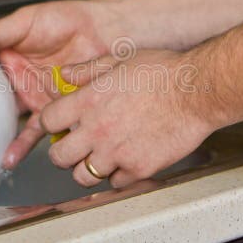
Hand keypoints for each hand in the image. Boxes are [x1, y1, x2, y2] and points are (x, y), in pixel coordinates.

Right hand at [0, 0, 121, 167]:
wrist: (102, 32)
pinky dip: (25, 145)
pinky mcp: (53, 110)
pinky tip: (13, 157)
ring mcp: (34, 97)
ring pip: (12, 122)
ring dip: (0, 139)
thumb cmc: (64, 19)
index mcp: (5, 59)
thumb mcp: (24, 22)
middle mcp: (17, 81)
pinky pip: (38, 130)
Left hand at [40, 50, 214, 187]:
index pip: (47, 121)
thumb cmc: (162, 72)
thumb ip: (88, 70)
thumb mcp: (119, 60)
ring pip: (83, 176)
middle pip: (58, 157)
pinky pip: (115, 183)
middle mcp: (96, 130)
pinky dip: (118, 175)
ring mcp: (116, 152)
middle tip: (74, 148)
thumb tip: (65, 75)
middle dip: (63, 153)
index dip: (49, 124)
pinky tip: (126, 160)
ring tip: (99, 158)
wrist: (196, 91)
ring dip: (87, 168)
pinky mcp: (138, 168)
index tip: (55, 125)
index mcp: (87, 102)